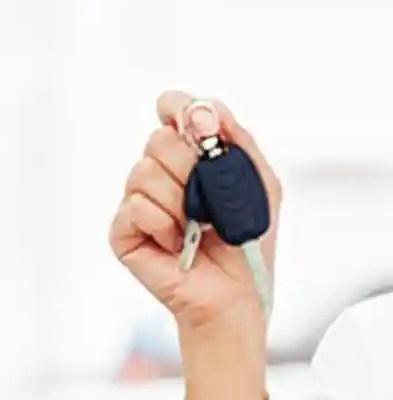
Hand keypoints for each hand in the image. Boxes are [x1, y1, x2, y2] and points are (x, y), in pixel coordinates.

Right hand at [109, 91, 282, 333]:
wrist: (237, 292)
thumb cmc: (247, 240)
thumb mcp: (261, 186)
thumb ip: (240, 143)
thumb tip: (208, 110)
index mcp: (193, 155)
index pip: (172, 108)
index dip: (179, 107)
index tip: (196, 124)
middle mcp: (162, 172)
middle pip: (159, 138)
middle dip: (192, 168)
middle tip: (211, 199)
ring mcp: (139, 200)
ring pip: (144, 171)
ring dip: (182, 202)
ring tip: (197, 227)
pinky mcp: (124, 230)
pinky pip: (136, 207)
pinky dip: (165, 225)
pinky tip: (178, 242)